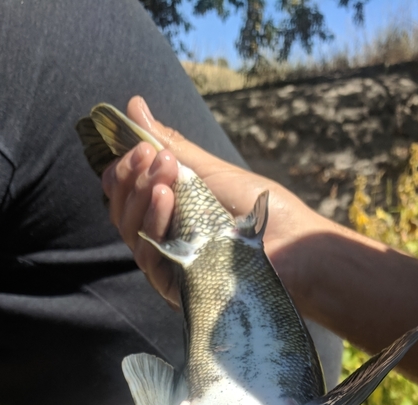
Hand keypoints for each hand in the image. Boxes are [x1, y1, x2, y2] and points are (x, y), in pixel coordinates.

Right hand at [101, 96, 321, 309]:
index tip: (139, 147)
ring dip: (140, 196)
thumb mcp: (210, 171)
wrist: (294, 244)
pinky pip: (150, 259)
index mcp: (168, 215)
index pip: (126, 195)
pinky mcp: (178, 287)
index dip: (123, 170)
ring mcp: (170, 266)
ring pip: (132, 234)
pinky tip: (165, 198)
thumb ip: (172, 146)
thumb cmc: (259, 209)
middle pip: (122, 214)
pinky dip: (153, 224)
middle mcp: (164, 241)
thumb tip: (133, 104)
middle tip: (151, 156)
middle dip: (130, 179)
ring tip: (162, 170)